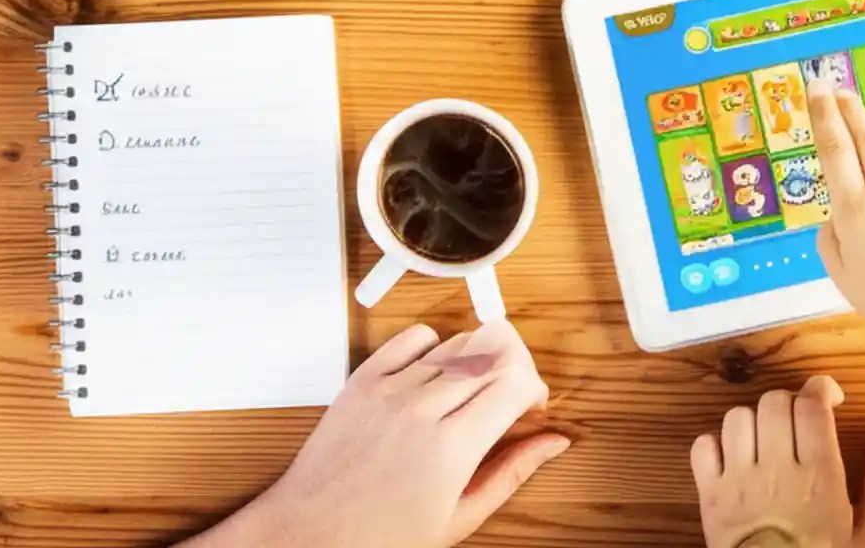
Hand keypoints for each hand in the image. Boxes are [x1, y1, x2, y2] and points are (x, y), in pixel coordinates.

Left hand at [185, 321, 568, 547]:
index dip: (535, 388)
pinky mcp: (363, 379)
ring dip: (478, 360)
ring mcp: (389, 390)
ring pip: (458, 343)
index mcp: (451, 449)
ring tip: (468, 397)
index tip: (531, 406)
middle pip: (494, 352)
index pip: (516, 381)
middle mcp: (421, 410)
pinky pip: (415, 337)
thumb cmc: (381, 536)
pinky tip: (434, 377)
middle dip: (515, 369)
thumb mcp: (459, 517)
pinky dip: (435, 346)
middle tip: (508, 398)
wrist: (311, 531)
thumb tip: (553, 442)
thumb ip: (511, 472)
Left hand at [691, 376, 864, 547]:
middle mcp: (775, 472)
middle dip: (791, 403)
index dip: (821, 388)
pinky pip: (703, 445)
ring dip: (755, 421)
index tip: (830, 398)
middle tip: (801, 424)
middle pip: (774, 402)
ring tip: (769, 441)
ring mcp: (737, 482)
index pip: (811, 404)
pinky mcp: (708, 494)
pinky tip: (737, 459)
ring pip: (738, 417)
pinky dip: (717, 443)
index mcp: (819, 477)